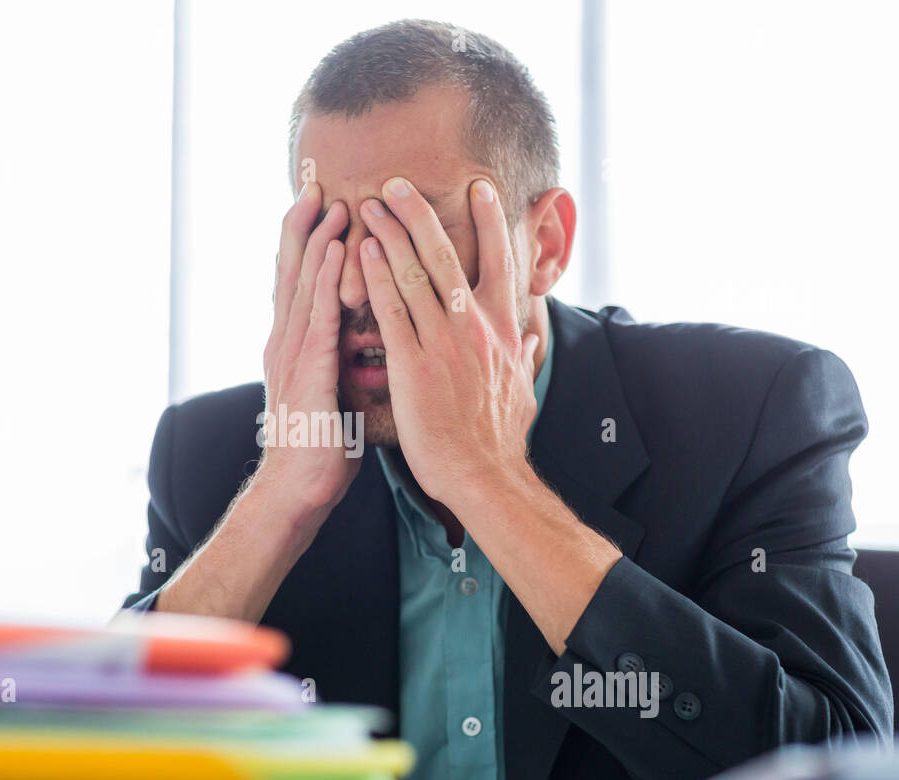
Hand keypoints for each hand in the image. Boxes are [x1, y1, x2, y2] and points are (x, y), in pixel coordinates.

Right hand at [259, 181, 360, 513]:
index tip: (319, 205)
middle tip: (314, 185)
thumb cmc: (321, 449)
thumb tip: (360, 348)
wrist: (298, 490)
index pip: (298, 284)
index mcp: (294, 348)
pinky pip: (319, 314)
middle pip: (291, 273)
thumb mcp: (334, 396)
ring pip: (303, 285)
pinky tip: (338, 251)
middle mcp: (286, 344)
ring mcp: (292, 355)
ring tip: (328, 201)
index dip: (306, 243)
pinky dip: (326, 278)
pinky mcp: (308, 371)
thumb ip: (341, 365)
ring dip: (315, 240)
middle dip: (301, 227)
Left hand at [359, 177, 538, 506]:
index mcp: (503, 331)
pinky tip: (364, 251)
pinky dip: (378, 276)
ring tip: (370, 204)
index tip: (480, 189)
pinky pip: (392, 310)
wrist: (484, 477)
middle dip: (421, 214)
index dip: (491, 222)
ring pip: (415, 274)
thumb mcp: (523, 391)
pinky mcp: (414, 365)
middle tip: (399, 182)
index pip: (500, 263)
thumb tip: (534, 340)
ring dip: (391, 233)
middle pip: (448, 256)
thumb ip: (524, 358)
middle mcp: (476, 328)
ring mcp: (445, 343)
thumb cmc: (499, 441)